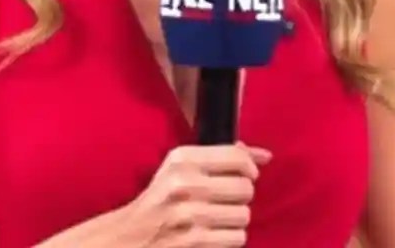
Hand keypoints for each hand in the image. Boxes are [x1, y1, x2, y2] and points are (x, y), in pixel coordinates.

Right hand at [128, 142, 272, 246]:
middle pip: (245, 188)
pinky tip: (213, 235)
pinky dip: (229, 239)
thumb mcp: (180, 169)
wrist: (129, 238)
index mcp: (182, 160)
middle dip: (240, 197)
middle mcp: (186, 184)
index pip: (236, 157)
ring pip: (244, 215)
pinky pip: (236, 238)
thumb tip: (265, 156)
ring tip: (217, 220)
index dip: (249, 168)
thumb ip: (223, 157)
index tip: (246, 175)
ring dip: (235, 220)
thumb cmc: (160, 201)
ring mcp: (190, 215)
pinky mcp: (195, 242)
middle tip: (224, 201)